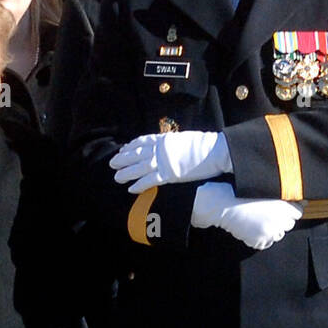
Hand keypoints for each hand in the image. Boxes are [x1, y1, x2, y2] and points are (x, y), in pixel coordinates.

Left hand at [111, 130, 231, 192]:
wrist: (215, 151)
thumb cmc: (204, 145)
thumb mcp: (184, 138)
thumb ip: (171, 143)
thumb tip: (166, 145)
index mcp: (164, 138)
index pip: (142, 141)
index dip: (130, 146)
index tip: (123, 149)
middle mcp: (161, 149)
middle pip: (136, 154)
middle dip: (122, 159)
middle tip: (112, 163)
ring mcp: (164, 161)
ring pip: (138, 167)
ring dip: (125, 173)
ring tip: (116, 177)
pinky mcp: (169, 174)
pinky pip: (149, 181)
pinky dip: (138, 185)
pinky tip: (131, 189)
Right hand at [192, 183, 301, 250]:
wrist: (226, 205)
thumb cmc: (245, 196)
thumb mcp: (267, 192)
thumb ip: (287, 197)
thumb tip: (305, 202)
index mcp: (283, 205)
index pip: (297, 213)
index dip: (288, 211)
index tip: (278, 209)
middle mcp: (280, 219)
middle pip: (288, 225)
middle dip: (280, 221)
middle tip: (263, 214)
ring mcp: (271, 231)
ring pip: (278, 235)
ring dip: (271, 230)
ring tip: (256, 220)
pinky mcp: (261, 241)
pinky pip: (266, 243)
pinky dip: (260, 239)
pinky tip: (251, 228)